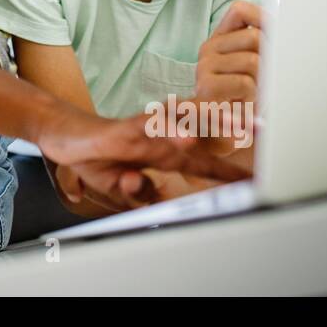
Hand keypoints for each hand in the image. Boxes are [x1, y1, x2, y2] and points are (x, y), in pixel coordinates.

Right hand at [36, 108, 250, 211]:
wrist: (65, 139)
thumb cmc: (97, 157)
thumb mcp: (122, 187)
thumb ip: (142, 194)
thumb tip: (160, 202)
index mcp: (163, 156)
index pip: (203, 164)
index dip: (229, 170)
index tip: (257, 176)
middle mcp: (159, 140)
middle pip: (202, 136)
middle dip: (231, 134)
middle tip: (261, 130)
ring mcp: (143, 132)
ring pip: (180, 125)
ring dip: (208, 124)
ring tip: (234, 126)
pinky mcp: (124, 130)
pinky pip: (146, 129)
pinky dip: (165, 131)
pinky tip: (183, 136)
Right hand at [194, 1, 263, 153]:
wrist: (230, 140)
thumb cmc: (250, 102)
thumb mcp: (257, 65)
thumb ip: (257, 29)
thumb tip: (252, 9)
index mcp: (219, 39)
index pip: (242, 10)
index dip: (266, 23)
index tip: (277, 44)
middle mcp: (207, 50)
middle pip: (256, 38)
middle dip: (270, 62)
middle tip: (265, 85)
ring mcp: (203, 70)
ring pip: (254, 61)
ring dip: (263, 84)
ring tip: (254, 99)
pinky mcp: (205, 91)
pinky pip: (245, 83)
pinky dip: (254, 97)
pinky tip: (246, 108)